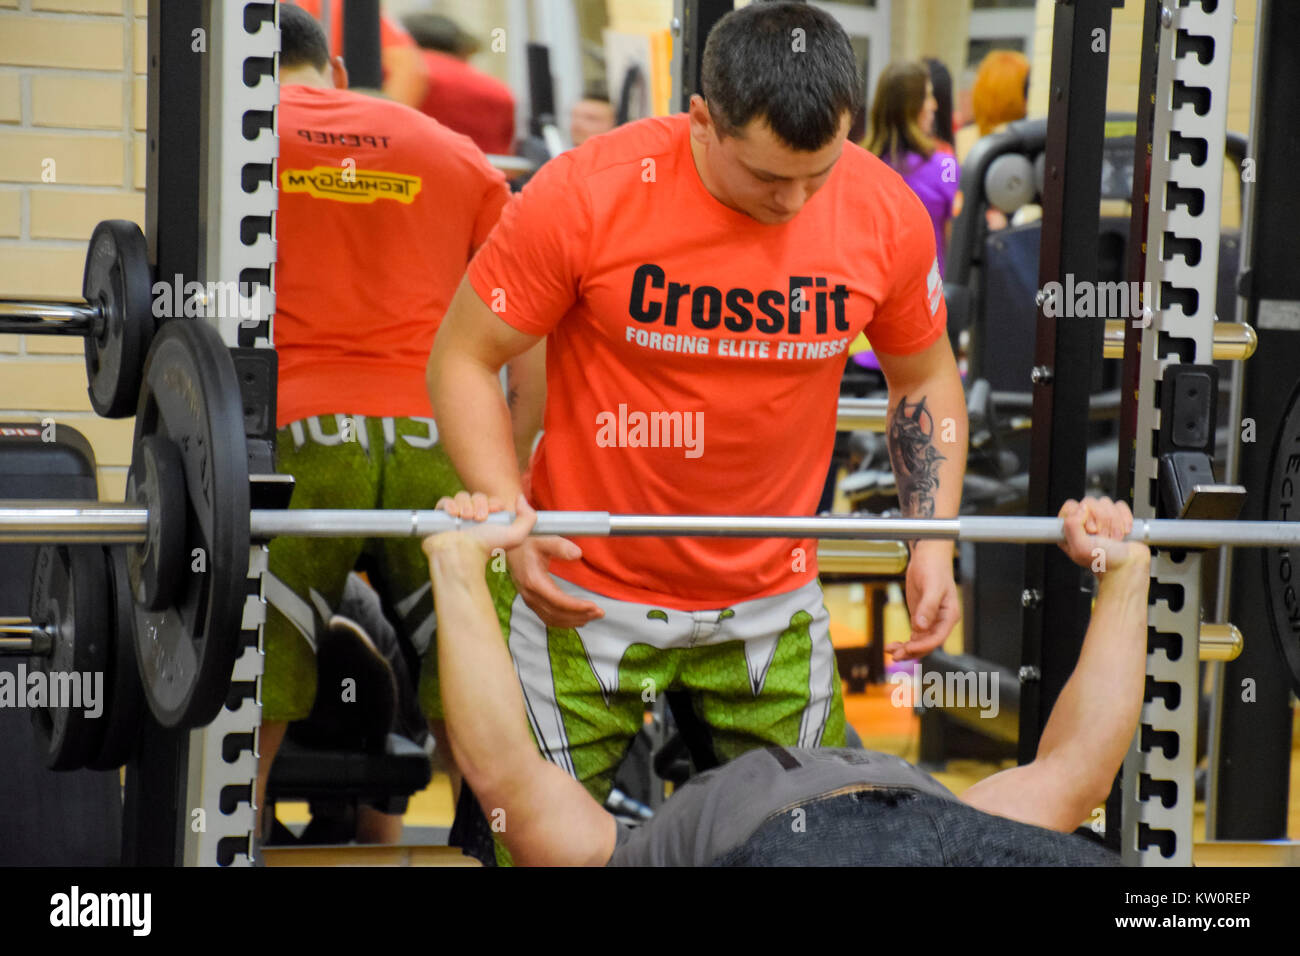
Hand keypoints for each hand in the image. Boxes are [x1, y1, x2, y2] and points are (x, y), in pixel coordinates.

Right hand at [423, 492, 535, 555]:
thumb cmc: (488, 548)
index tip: (495, 510)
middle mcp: (473, 517)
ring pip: (461, 496)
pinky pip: (444, 502)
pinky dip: (449, 504)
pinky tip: (454, 514)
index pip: (490, 500)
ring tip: (467, 518)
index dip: (493, 502)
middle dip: (480, 503)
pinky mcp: (441, 518)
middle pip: (477, 496)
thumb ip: (528, 518)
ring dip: (466, 505)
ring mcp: (456, 517)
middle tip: (480, 518)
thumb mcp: (516, 536)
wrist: (463, 556)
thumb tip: (521, 497)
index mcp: (489, 519)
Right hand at [505, 535, 603, 627]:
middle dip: (580, 615)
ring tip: (593, 616)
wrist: (508, 546)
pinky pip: (548, 618)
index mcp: (534, 581)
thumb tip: (577, 554)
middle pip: (557, 614)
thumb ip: (560, 546)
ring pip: (553, 619)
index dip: (577, 607)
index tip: (594, 606)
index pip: (558, 601)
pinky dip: (564, 622)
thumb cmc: (527, 542)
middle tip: (599, 613)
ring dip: (574, 620)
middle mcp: (530, 594)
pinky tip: (577, 619)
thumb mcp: (543, 539)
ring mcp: (529, 600)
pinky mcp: (531, 601)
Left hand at [889, 541, 959, 661]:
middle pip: (928, 643)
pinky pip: (914, 635)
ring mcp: (930, 620)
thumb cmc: (934, 567)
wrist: (928, 556)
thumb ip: (928, 607)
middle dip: (912, 651)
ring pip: (920, 642)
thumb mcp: (932, 586)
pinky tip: (893, 645)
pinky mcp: (920, 617)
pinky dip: (905, 642)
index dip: (922, 646)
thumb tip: (921, 627)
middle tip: (894, 655)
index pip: (937, 638)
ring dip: (906, 649)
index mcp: (949, 615)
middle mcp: (941, 621)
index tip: (908, 649)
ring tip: (890, 651)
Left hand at [1058, 496, 1148, 574]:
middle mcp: (1084, 523)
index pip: (1071, 506)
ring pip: (1106, 503)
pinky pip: (1120, 506)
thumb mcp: (1079, 548)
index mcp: (1070, 529)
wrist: (1127, 567)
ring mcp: (1101, 519)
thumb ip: (1071, 525)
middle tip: (1103, 537)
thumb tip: (1081, 508)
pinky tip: (1123, 532)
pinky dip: (1124, 519)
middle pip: (1090, 502)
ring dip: (1113, 523)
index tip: (1089, 530)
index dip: (1082, 515)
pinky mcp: (1117, 517)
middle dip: (1101, 521)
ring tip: (1113, 538)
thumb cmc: (1103, 563)